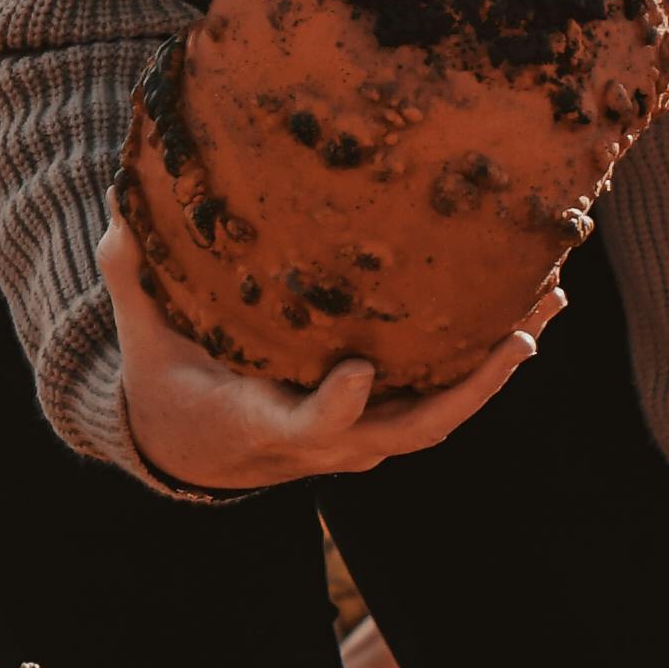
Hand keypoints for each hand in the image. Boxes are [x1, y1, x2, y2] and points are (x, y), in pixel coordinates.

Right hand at [104, 215, 562, 491]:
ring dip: (501, 363)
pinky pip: (449, 395)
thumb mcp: (148, 342)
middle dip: (472, 387)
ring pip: (446, 412)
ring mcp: (366, 436)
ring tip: (550, 300)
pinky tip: (532, 304)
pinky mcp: (388, 419)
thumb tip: (118, 217)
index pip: (310, 429)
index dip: (337, 408)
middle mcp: (330, 443)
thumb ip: (136, 284)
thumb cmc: (174, 386)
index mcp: (268, 426)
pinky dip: (492, 358)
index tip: (359, 371)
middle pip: (414, 429)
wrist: (199, 450)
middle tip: (521, 332)